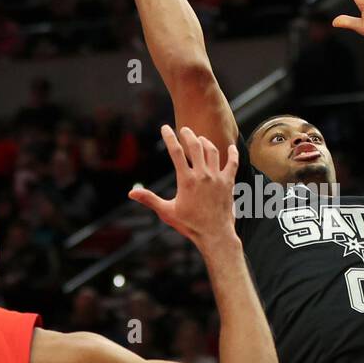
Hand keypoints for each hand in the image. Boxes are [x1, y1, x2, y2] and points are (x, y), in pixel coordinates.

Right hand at [129, 125, 237, 246]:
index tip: (165, 128)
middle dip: (189, 135)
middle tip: (185, 130)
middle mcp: (202, 175)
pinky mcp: (228, 183)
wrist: (214, 234)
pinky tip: (231, 147)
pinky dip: (232, 154)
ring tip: (200, 139)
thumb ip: (149, 199)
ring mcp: (217, 178)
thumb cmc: (190, 224)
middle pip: (195, 146)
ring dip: (206, 142)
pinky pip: (233, 163)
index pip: (175, 152)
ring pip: (212, 151)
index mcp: (186, 180)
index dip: (169, 137)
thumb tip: (131, 193)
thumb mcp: (167, 212)